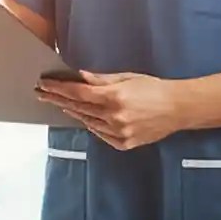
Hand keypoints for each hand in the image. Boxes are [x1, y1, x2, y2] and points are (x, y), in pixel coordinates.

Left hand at [36, 71, 188, 150]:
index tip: (44, 84)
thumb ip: (101, 80)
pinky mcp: (124, 144)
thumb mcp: (127, 77)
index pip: (78, 92)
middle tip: (42, 93)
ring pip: (87, 121)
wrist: (178, 108)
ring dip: (72, 111)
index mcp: (114, 97)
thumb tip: (80, 76)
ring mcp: (119, 132)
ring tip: (59, 103)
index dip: (58, 88)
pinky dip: (91, 125)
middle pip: (78, 107)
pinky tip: (83, 117)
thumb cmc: (154, 88)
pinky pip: (100, 134)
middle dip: (58, 99)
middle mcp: (114, 117)